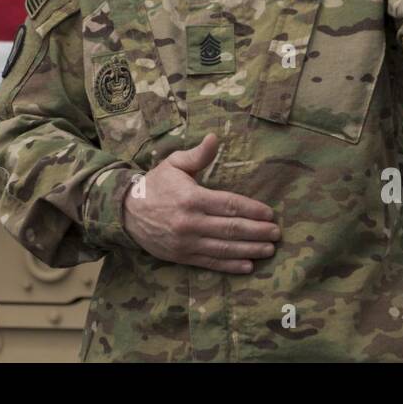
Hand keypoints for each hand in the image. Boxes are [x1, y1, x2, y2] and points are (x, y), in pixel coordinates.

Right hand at [121, 133, 279, 272]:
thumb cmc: (155, 185)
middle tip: (277, 234)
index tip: (270, 213)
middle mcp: (190, 222)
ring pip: (224, 248)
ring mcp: (186, 242)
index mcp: (191, 198)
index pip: (230, 205)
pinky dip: (230, 265)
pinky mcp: (182, 256)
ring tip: (269, 250)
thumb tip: (214, 137)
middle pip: (231, 229)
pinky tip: (247, 266)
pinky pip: (210, 263)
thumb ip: (197, 154)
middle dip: (258, 232)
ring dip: (250, 250)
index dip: (252, 210)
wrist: (126, 212)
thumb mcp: (174, 164)